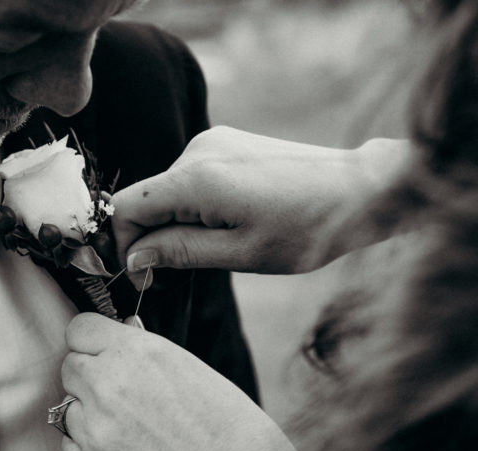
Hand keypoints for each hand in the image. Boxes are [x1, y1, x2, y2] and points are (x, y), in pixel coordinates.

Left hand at [61, 313, 301, 450]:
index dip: (91, 340)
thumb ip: (143, 351)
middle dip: (90, 376)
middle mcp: (109, 386)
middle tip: (120, 392)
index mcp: (136, 353)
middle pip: (70, 367)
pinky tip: (125, 449)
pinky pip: (71, 445)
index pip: (79, 330)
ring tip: (133, 427)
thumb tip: (120, 336)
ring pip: (70, 408)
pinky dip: (90, 446)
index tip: (98, 349)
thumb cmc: (229, 430)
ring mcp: (97, 429)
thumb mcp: (189, 368)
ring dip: (91, 413)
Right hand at [112, 126, 409, 285]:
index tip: (141, 277)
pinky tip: (224, 223)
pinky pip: (189, 179)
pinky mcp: (225, 144)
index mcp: (196, 179)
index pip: (125, 207)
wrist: (359, 190)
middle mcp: (197, 151)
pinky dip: (191, 206)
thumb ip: (179, 251)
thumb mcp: (240, 252)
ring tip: (213, 247)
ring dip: (173, 223)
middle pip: (145, 199)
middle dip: (149, 239)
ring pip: (167, 191)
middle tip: (172, 275)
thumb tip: (132, 257)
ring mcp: (212, 143)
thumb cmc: (306, 228)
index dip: (121, 245)